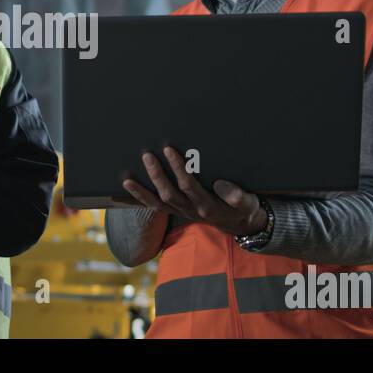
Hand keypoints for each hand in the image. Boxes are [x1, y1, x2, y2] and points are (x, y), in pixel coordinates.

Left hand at [121, 146, 266, 236]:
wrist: (238, 222)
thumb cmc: (243, 206)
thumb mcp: (247, 202)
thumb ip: (237, 196)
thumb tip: (221, 185)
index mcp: (207, 206)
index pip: (189, 186)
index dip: (178, 169)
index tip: (169, 150)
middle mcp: (191, 211)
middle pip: (169, 194)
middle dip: (157, 175)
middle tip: (147, 155)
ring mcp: (181, 212)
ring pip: (157, 204)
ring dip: (141, 192)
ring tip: (126, 180)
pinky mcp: (176, 212)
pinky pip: (154, 208)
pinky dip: (139, 201)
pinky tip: (124, 193)